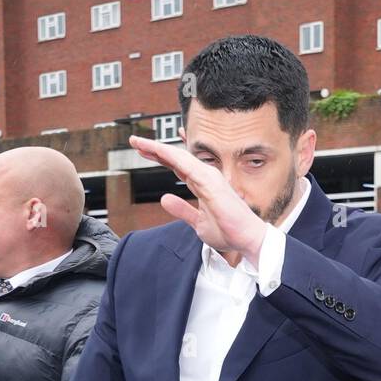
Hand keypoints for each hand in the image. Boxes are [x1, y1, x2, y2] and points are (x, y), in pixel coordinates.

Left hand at [128, 134, 267, 264]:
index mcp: (202, 184)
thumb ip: (182, 210)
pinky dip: (171, 156)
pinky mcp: (210, 182)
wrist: (245, 239)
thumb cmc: (228, 231)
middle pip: (175, 158)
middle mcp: (205, 176)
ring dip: (158, 149)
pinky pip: (186, 165)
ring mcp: (208, 176)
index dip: (160, 157)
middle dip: (154, 149)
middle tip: (135, 141)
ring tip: (139, 143)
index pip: (177, 166)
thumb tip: (164, 199)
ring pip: (178, 157)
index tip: (142, 151)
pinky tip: (157, 150)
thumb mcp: (197, 223)